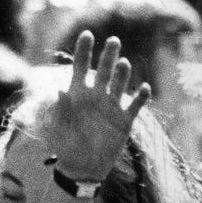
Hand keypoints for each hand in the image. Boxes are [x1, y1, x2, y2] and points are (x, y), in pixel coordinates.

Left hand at [49, 32, 149, 181]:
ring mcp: (112, 107)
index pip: (81, 68)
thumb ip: (60, 110)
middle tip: (113, 40)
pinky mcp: (125, 121)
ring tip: (123, 64)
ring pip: (121, 83)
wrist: (81, 169)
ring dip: (123, 73)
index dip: (84, 51)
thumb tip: (57, 91)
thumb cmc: (65, 147)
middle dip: (109, 55)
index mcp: (78, 95)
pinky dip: (141, 97)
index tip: (87, 34)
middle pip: (105, 70)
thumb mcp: (59, 129)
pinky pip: (135, 105)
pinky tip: (143, 88)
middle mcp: (97, 97)